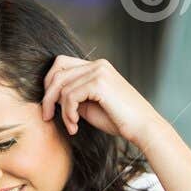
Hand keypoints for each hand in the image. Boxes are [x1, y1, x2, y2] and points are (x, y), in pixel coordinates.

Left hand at [40, 56, 160, 147]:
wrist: (142, 127)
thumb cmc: (117, 119)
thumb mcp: (88, 105)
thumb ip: (72, 96)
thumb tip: (49, 96)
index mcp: (96, 67)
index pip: (61, 63)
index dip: (49, 83)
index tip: (49, 106)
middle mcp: (98, 64)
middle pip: (57, 72)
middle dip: (48, 97)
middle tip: (48, 117)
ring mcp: (99, 71)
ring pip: (62, 87)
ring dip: (62, 111)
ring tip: (72, 126)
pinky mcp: (99, 83)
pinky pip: (70, 97)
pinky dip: (68, 114)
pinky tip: (75, 126)